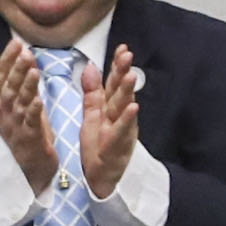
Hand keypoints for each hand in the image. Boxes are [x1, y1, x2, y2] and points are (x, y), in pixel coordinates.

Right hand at [0, 41, 59, 196]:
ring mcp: (15, 126)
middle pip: (9, 87)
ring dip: (25, 86)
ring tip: (33, 70)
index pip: (1, 77)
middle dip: (16, 68)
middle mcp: (5, 113)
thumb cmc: (28, 134)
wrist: (29, 170)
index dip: (7, 60)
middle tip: (24, 51)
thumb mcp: (20, 108)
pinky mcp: (29, 139)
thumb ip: (21, 87)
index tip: (16, 43)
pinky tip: (38, 100)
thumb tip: (27, 60)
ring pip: (18, 103)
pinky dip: (33, 111)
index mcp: (3, 104)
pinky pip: (30, 124)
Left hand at [76, 47, 142, 198]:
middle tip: (127, 55)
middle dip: (124, 72)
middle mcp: (118, 116)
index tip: (122, 48)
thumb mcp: (93, 114)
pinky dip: (127, 119)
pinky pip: (122, 130)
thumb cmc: (99, 145)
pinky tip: (133, 107)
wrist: (101, 178)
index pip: (114, 83)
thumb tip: (91, 66)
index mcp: (110, 108)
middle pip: (120, 91)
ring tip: (131, 75)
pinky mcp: (119, 145)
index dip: (117, 66)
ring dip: (128, 92)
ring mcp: (121, 130)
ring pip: (124, 108)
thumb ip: (92, 91)